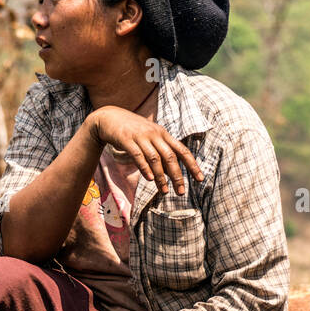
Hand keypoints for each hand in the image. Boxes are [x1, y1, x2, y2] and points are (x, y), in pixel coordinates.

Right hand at [88, 106, 203, 196]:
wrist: (109, 118)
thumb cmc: (132, 131)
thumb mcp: (150, 139)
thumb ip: (161, 153)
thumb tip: (172, 173)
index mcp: (163, 135)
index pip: (182, 150)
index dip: (192, 165)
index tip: (200, 179)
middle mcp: (155, 134)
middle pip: (170, 156)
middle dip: (177, 176)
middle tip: (181, 192)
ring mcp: (141, 136)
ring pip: (155, 158)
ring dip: (161, 176)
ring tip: (164, 191)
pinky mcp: (127, 139)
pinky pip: (138, 155)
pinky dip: (145, 167)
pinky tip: (150, 179)